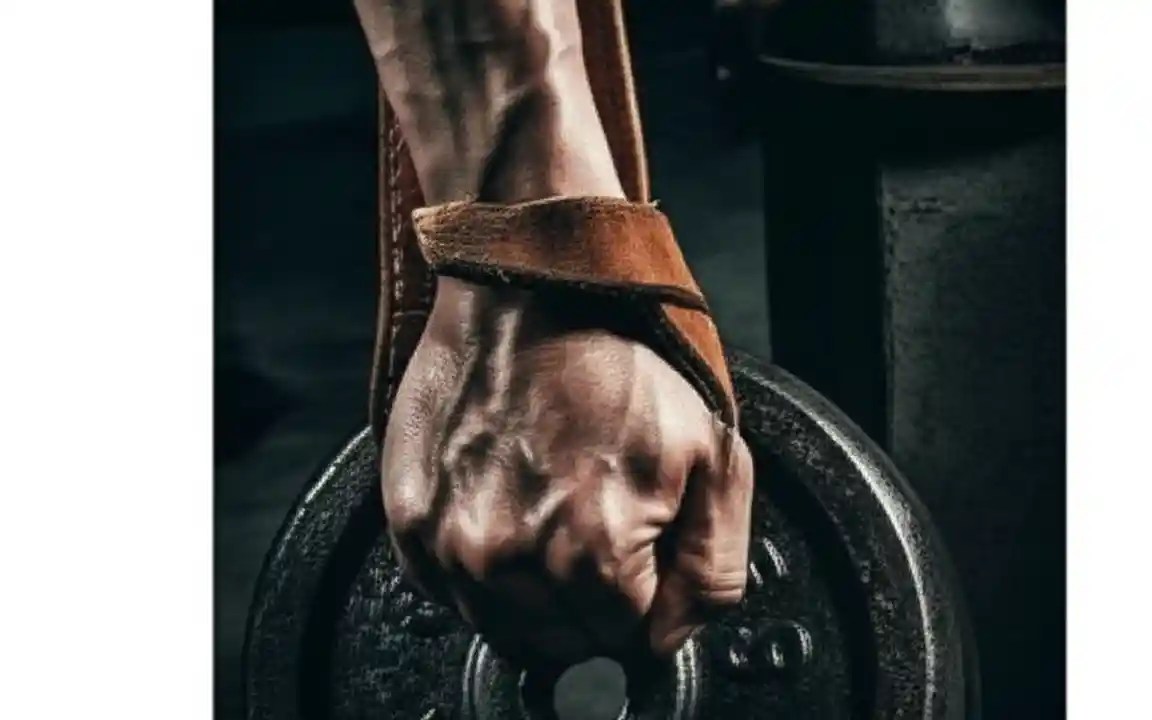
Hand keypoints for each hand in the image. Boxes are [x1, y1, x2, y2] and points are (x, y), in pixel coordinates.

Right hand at [382, 277, 753, 664]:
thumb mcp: (714, 455)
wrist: (529, 286)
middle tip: (600, 518)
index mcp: (592, 552)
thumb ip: (712, 569)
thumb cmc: (620, 355)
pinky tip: (511, 509)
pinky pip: (454, 594)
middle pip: (567, 644)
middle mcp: (509, 562)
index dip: (649, 595)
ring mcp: (449, 544)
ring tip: (553, 507)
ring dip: (538, 592)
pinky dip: (486, 571)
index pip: (630, 641)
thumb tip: (673, 633)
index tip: (643, 543)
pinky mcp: (410, 522)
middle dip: (596, 599)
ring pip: (508, 629)